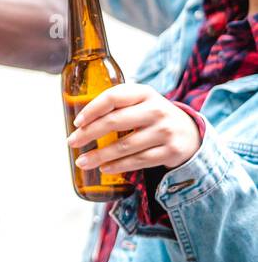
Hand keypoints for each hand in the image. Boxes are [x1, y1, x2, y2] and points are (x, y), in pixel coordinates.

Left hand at [68, 83, 202, 172]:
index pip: (113, 97)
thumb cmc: (153, 116)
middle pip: (115, 122)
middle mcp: (156, 110)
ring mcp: (165, 131)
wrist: (190, 132)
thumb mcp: (140, 102)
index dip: (91, 109)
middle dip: (89, 134)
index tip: (77, 122)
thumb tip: (80, 121)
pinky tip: (104, 168)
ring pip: (125, 145)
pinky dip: (118, 166)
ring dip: (100, 155)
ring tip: (82, 161)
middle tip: (72, 142)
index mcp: (144, 93)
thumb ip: (117, 105)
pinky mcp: (171, 151)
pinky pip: (139, 161)